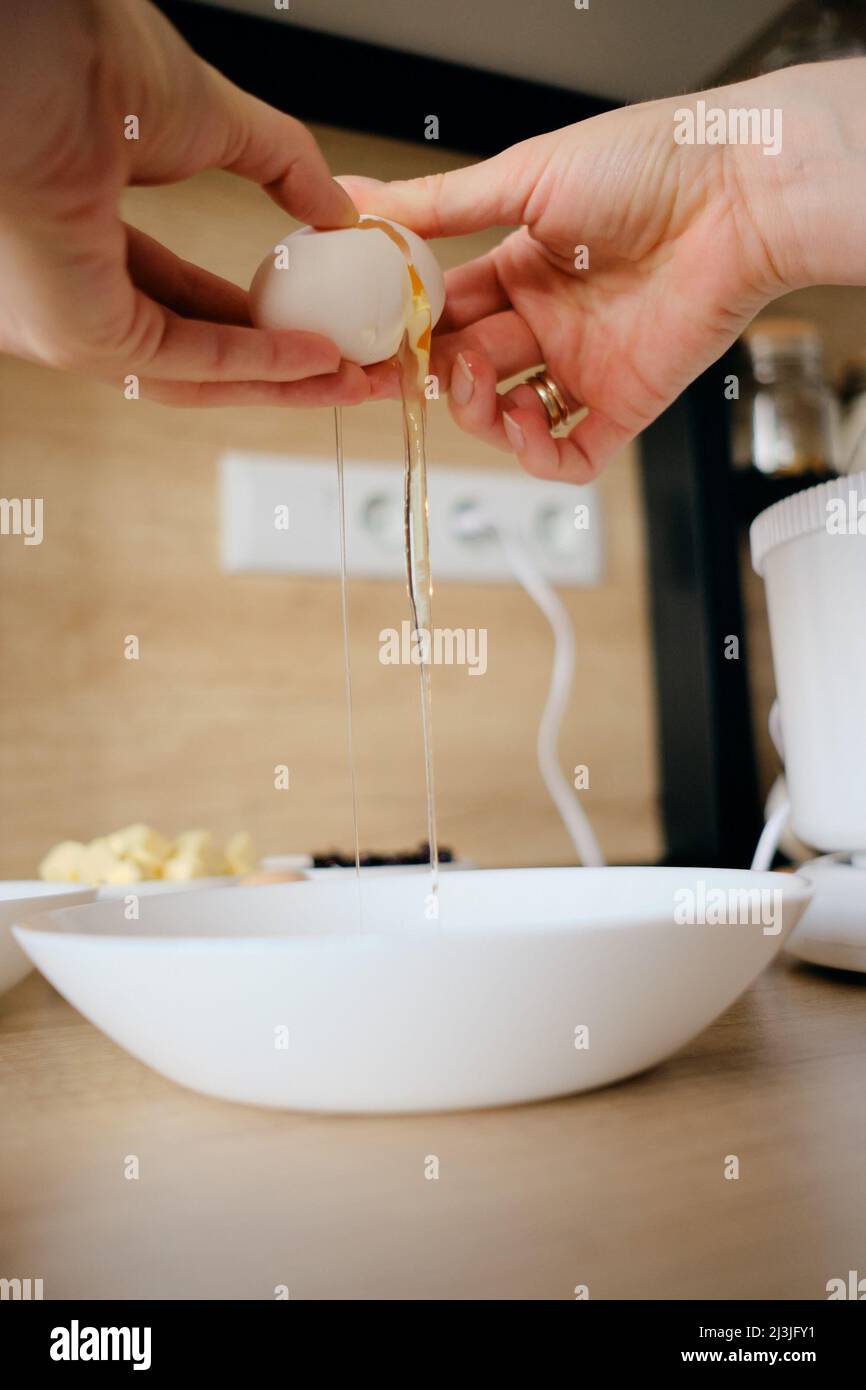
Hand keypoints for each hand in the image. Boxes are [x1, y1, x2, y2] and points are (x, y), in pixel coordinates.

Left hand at [0, 0, 369, 406]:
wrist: (56, 61)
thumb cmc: (94, 68)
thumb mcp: (214, 122)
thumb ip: (283, 167)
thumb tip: (340, 211)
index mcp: (75, 241)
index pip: (179, 303)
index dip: (259, 323)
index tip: (323, 330)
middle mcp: (62, 298)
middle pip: (193, 355)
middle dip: (281, 370)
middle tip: (350, 372)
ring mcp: (67, 323)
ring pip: (193, 372)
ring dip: (282, 380)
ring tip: (350, 379)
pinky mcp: (83, 337)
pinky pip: (188, 361)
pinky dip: (260, 365)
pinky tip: (316, 360)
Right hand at [341, 60, 865, 481]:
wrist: (734, 192)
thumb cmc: (644, 166)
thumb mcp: (524, 177)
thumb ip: (440, 206)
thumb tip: (358, 204)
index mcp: (522, 268)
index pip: (450, 313)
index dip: (412, 329)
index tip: (377, 334)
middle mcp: (550, 322)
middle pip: (469, 369)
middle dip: (434, 373)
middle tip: (412, 363)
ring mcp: (585, 366)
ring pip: (507, 418)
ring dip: (475, 410)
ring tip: (473, 376)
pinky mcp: (625, 404)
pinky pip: (568, 454)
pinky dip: (535, 453)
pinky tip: (521, 420)